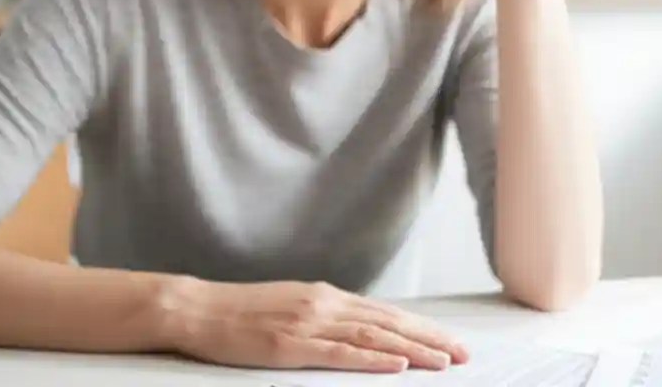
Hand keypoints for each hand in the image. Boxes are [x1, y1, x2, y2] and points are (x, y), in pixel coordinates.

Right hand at [169, 279, 469, 372]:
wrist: (197, 308)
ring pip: (372, 337)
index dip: (421, 328)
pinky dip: (372, 359)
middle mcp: (323, 304)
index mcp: (324, 296)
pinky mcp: (290, 346)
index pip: (384, 314)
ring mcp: (307, 324)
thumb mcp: (289, 305)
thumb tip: (358, 328)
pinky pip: (339, 354)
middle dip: (429, 339)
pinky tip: (396, 366)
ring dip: (412, 350)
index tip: (450, 341)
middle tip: (463, 354)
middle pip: (388, 323)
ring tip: (443, 362)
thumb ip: (324, 315)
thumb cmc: (239, 313)